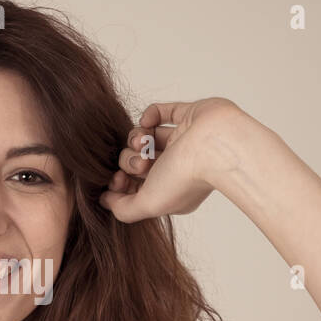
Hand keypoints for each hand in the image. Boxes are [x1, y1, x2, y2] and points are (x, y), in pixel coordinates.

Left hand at [98, 97, 247, 222]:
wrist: (215, 147)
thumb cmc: (185, 178)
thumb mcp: (148, 204)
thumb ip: (124, 208)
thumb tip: (105, 200)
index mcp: (171, 189)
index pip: (135, 185)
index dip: (121, 182)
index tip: (117, 180)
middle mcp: (177, 166)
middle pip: (135, 160)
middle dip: (129, 160)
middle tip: (140, 163)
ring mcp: (183, 140)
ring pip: (143, 137)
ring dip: (135, 138)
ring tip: (142, 142)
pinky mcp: (188, 116)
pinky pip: (158, 112)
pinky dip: (148, 115)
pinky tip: (148, 122)